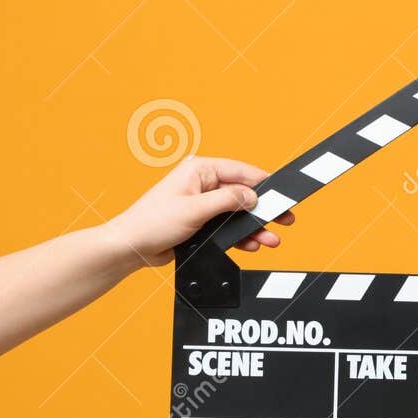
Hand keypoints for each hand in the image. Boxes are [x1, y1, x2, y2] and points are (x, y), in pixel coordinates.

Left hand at [105, 155, 297, 268]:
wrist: (132, 247)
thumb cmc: (152, 223)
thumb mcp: (195, 209)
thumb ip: (227, 200)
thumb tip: (252, 196)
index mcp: (199, 170)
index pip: (241, 172)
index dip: (264, 184)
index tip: (284, 194)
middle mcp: (203, 184)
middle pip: (244, 194)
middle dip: (264, 209)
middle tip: (286, 219)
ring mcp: (203, 204)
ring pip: (238, 213)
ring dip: (254, 227)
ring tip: (271, 239)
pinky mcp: (202, 222)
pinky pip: (229, 227)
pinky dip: (241, 236)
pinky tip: (252, 244)